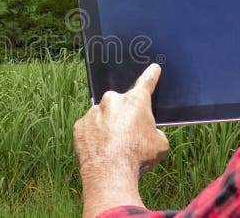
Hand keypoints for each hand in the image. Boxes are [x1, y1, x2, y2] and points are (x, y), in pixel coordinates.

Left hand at [73, 64, 168, 217]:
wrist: (109, 172)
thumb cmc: (138, 157)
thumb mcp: (160, 144)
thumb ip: (154, 132)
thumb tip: (149, 133)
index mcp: (135, 101)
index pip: (146, 83)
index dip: (151, 75)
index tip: (153, 68)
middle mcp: (112, 100)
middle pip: (121, 105)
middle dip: (125, 117)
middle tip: (128, 137)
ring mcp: (93, 112)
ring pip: (103, 116)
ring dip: (107, 127)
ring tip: (113, 148)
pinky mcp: (80, 125)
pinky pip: (89, 128)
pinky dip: (94, 137)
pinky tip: (101, 150)